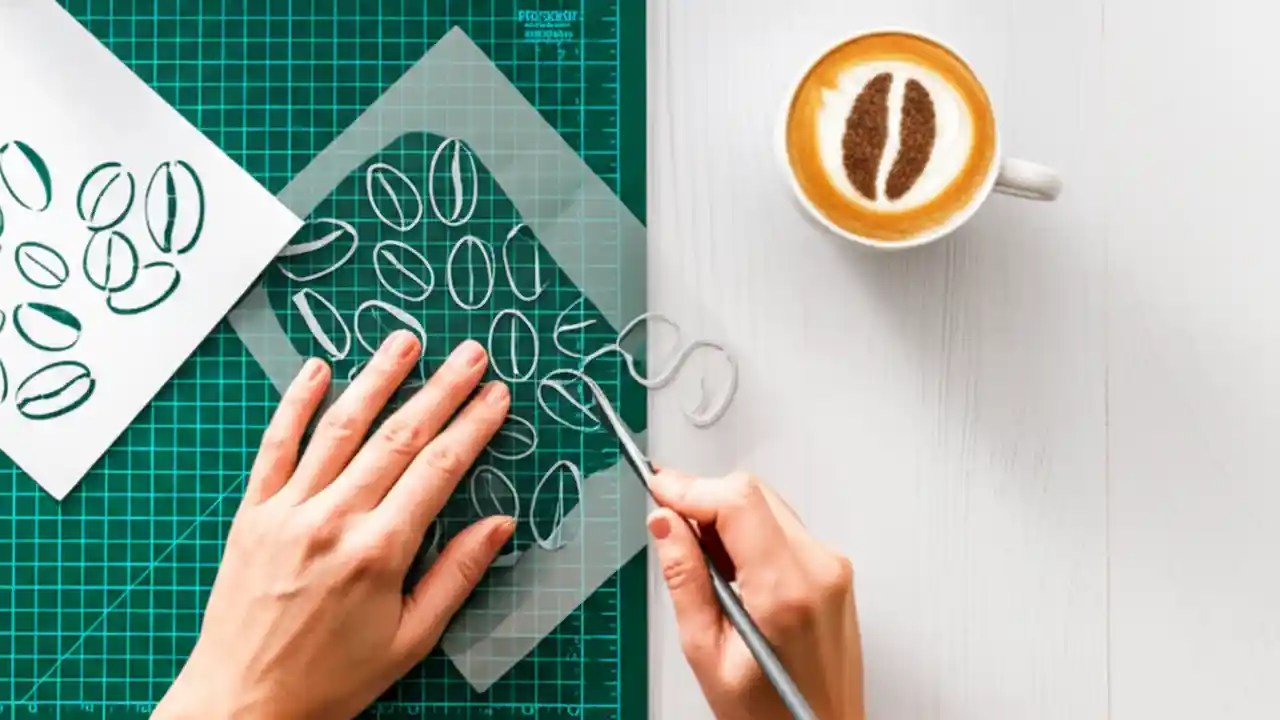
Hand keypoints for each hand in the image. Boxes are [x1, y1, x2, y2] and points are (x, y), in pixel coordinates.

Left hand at [154, 331, 513, 719]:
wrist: (242, 703)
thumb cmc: (330, 680)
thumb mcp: (411, 639)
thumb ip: (456, 575)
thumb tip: (498, 525)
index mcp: (379, 552)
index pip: (439, 469)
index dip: (473, 426)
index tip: (496, 396)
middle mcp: (333, 520)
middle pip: (398, 437)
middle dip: (441, 389)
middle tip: (471, 355)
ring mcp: (288, 511)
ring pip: (340, 428)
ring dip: (377, 378)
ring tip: (406, 341)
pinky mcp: (253, 513)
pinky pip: (275, 446)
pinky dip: (296, 404)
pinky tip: (317, 370)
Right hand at [648, 470, 863, 719]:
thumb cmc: (769, 714)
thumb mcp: (706, 652)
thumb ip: (685, 579)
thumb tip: (665, 524)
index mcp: (786, 591)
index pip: (737, 502)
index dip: (691, 487)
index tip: (658, 487)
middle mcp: (818, 570)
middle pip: (753, 494)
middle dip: (705, 500)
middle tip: (671, 527)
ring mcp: (832, 568)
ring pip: (768, 505)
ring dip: (726, 517)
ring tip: (704, 564)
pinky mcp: (833, 571)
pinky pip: (784, 527)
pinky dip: (750, 534)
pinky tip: (733, 571)